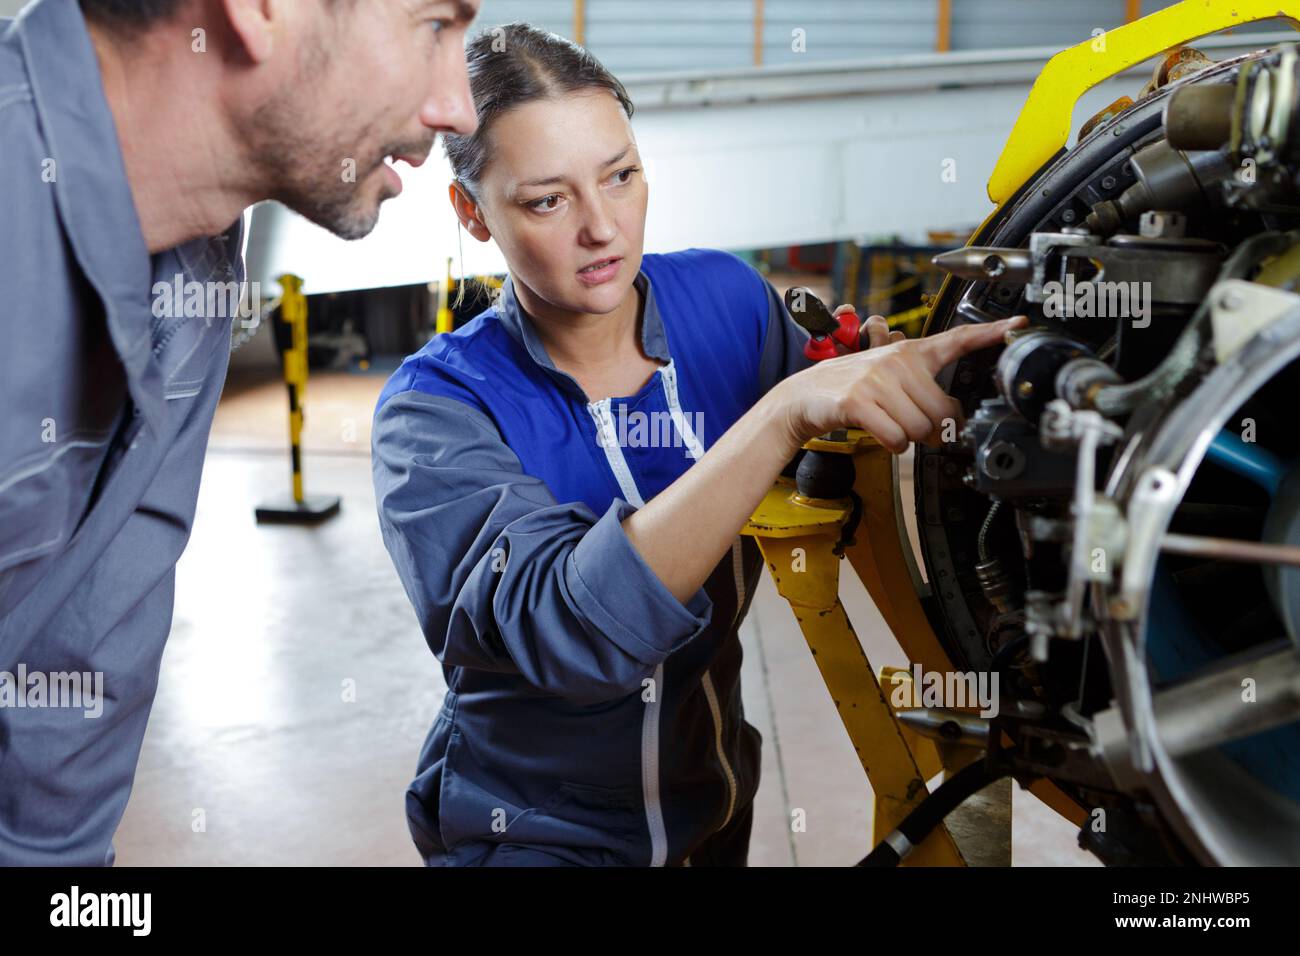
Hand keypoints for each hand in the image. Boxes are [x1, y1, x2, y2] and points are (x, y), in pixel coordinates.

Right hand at [773, 314, 1027, 454]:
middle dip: (931, 430)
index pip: (958, 339)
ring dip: (907, 439)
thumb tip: (953, 420)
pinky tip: (880, 434)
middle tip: (912, 426)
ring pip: (920, 428)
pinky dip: (891, 445)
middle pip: (942, 411)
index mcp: (911, 353)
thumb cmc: (852, 390)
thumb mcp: (890, 379)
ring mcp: (877, 380)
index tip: (1018, 325)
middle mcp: (897, 361)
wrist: (804, 396)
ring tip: (889, 425)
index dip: (991, 333)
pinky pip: (896, 438)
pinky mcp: (859, 401)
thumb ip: (924, 391)